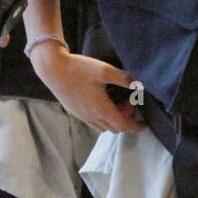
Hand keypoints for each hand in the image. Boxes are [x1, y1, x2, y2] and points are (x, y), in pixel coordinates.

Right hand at [30, 42, 146, 134]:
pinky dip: (103, 117)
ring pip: (103, 126)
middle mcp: (91, 117)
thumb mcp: (105, 70)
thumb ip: (124, 78)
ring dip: (114, 119)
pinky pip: (93, 122)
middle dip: (126, 118)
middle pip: (115, 128)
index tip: (144, 124)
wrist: (53, 69)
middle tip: (129, 101)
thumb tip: (138, 84)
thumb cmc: (78, 69)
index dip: (136, 126)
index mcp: (101, 109)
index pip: (123, 125)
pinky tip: (103, 100)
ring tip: (117, 101)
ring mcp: (82, 116)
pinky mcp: (75, 112)